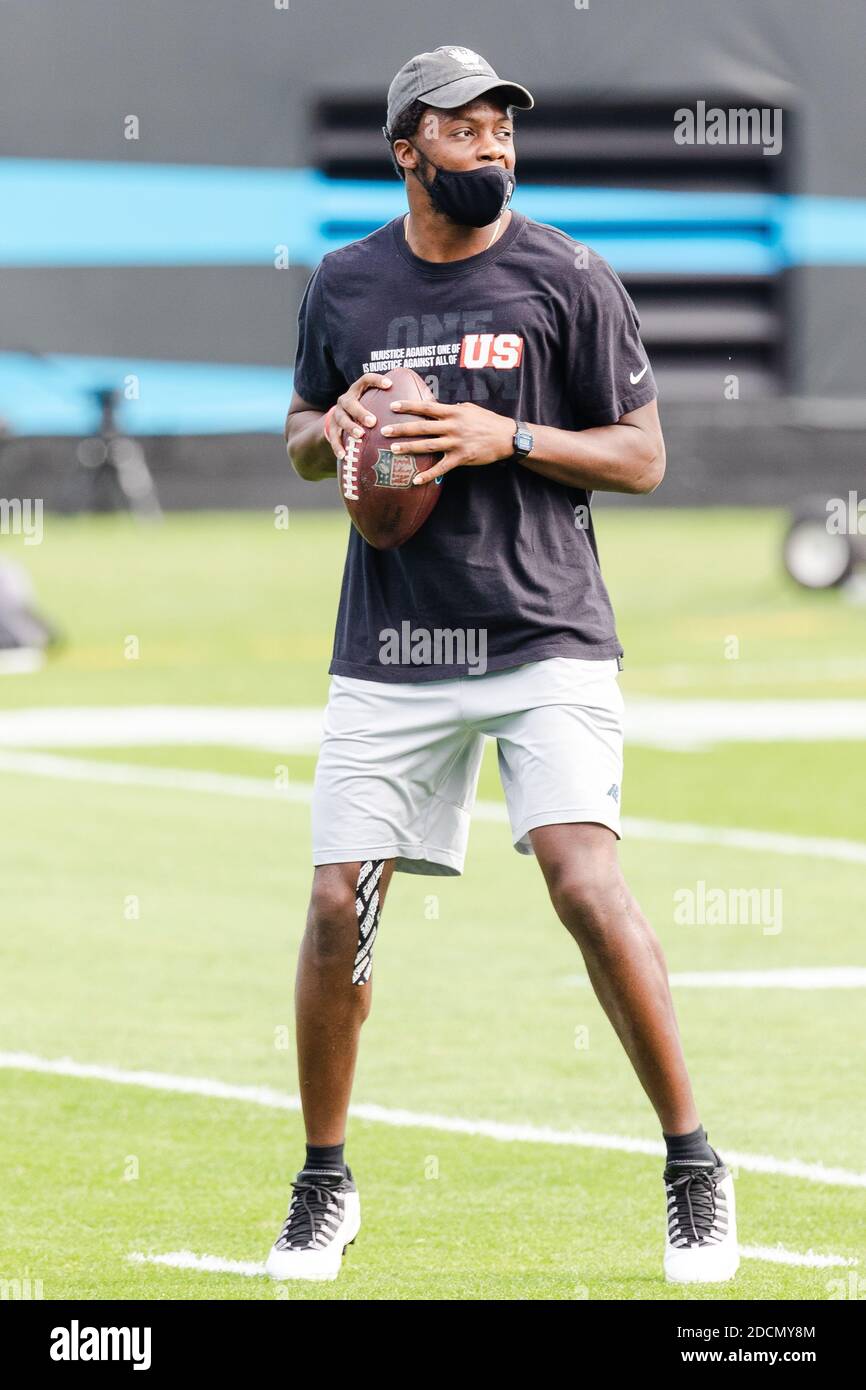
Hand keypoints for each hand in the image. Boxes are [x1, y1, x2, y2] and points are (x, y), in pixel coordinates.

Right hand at [324, 373, 392, 459]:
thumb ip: (398, 402)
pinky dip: (338, 446)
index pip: (366, 379)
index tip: (389, 384)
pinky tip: (344, 455)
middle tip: (373, 422)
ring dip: (350, 427)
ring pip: (341, 419)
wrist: (339, 420)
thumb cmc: (368, 410)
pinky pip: (333, 437)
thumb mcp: (378, 403)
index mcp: (358, 390)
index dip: (376, 380)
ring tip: (360, 436)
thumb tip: (429, 402)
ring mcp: (337, 414)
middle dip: (361, 412)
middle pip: (350, 403)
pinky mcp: (331, 428)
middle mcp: (346, 399)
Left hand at [381, 400, 515, 483]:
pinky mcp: (461, 458)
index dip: (409, 406)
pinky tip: (415, 480)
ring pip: (428, 446)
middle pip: (422, 427)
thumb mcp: (469, 409)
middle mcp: (452, 426)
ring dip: (409, 448)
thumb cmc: (487, 421)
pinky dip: (428, 475)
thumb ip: (450, 408)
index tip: (392, 405)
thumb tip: (433, 404)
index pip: (426, 407)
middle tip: (384, 430)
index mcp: (453, 412)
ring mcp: (456, 443)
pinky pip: (441, 468)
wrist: (506, 437)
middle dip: (402, 428)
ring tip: (393, 449)